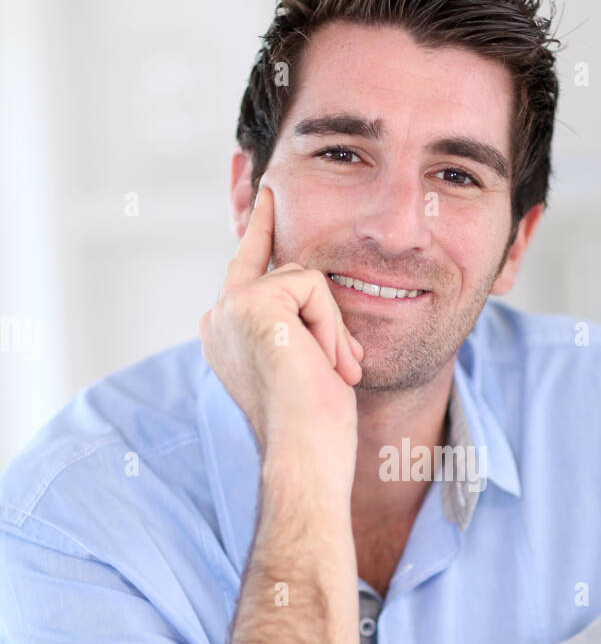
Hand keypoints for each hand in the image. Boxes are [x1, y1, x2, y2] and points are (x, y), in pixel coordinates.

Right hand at [198, 185, 364, 475]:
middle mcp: (218, 317)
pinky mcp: (252, 303)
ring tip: (329, 373)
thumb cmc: (314, 423)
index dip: (261, 227)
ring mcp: (231, 308)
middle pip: (289, 273)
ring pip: (306, 279)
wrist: (305, 452)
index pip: (247, 265)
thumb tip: (317, 290)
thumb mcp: (305, 359)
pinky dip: (330, 326)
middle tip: (337, 369)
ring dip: (332, 329)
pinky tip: (324, 363)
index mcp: (225, 330)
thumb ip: (298, 321)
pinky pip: (313, 286)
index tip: (268, 191)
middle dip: (327, 319)